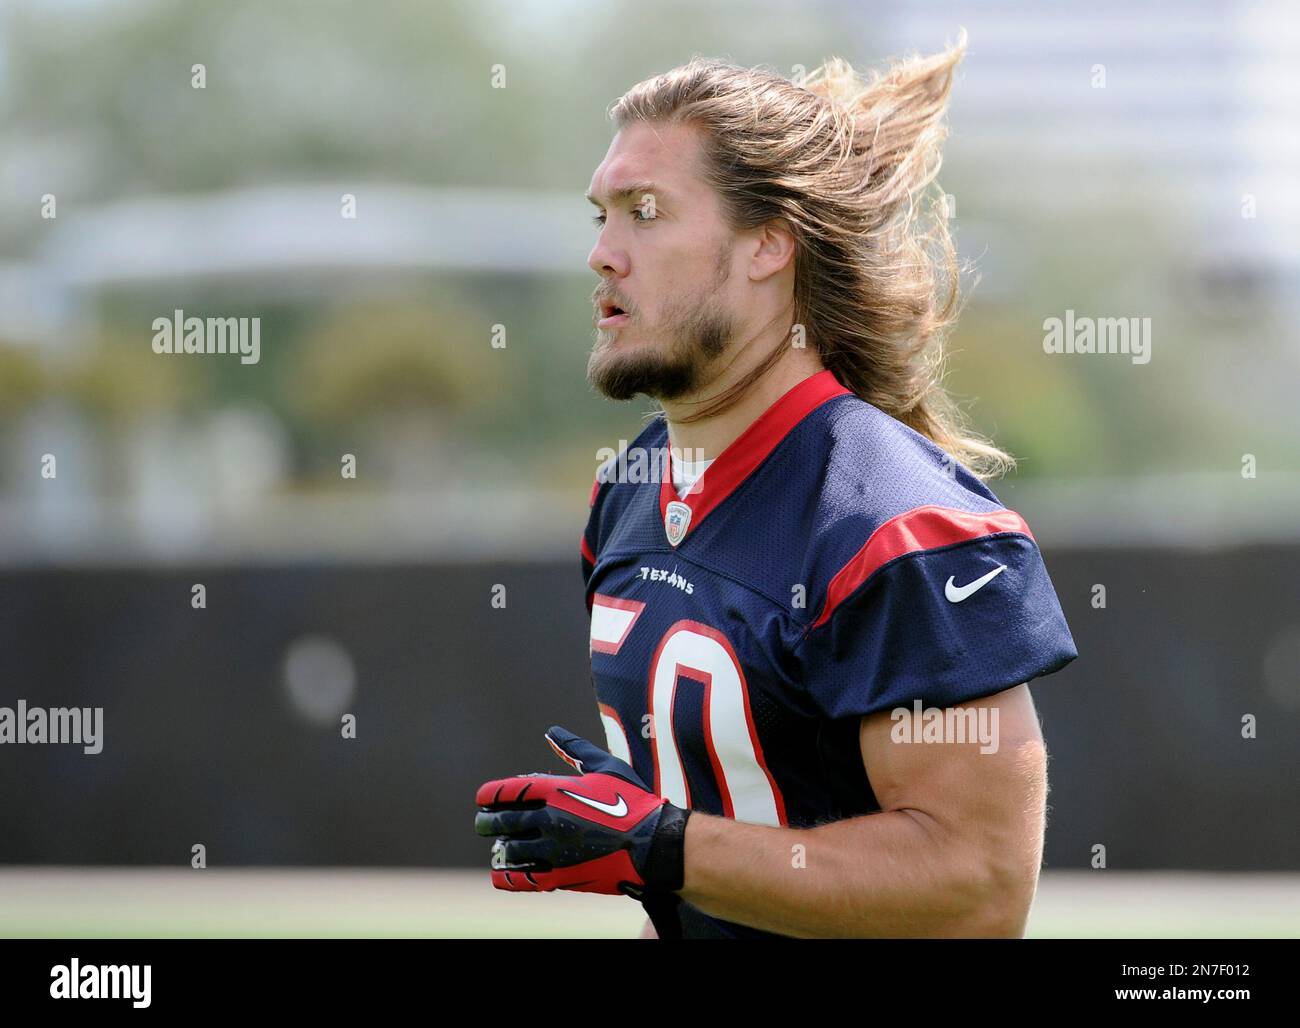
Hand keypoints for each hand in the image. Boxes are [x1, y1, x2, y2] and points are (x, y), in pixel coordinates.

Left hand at [474, 725, 690, 895]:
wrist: (653, 844)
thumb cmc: (633, 801)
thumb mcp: (605, 766)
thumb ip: (574, 750)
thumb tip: (552, 731)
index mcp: (557, 790)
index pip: (509, 791)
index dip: (489, 795)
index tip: (482, 799)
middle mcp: (549, 819)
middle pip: (503, 821)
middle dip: (488, 822)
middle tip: (482, 824)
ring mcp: (554, 849)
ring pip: (511, 850)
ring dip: (500, 848)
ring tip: (496, 847)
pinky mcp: (562, 875)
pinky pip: (524, 879)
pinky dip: (508, 877)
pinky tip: (500, 875)